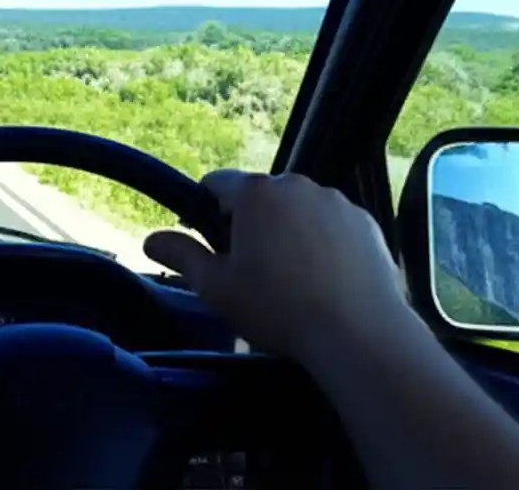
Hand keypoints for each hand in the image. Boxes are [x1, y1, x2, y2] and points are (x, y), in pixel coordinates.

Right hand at [143, 170, 410, 361]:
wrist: (360, 334)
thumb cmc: (277, 308)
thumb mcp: (215, 287)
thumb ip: (182, 255)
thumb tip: (150, 239)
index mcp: (256, 193)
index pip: (216, 183)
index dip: (204, 210)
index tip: (210, 245)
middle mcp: (297, 184)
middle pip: (260, 196)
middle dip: (249, 222)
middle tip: (250, 269)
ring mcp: (337, 201)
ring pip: (298, 209)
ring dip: (287, 230)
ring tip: (291, 277)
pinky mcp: (367, 222)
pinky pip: (332, 224)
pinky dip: (323, 242)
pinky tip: (324, 279)